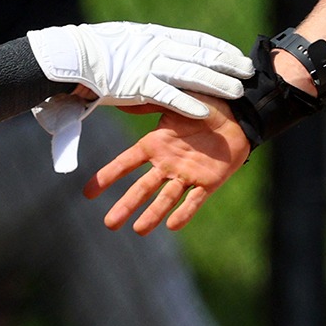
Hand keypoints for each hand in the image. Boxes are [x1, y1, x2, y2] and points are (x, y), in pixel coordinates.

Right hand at [28, 23, 253, 118]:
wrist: (70, 55)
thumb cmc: (93, 51)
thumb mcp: (125, 41)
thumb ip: (144, 49)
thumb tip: (157, 53)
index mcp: (155, 36)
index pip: (195, 40)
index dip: (217, 48)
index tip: (235, 53)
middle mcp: (157, 48)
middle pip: (201, 55)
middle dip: (227, 63)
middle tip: (248, 71)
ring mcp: (148, 66)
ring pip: (192, 75)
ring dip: (217, 83)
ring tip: (238, 92)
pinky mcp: (137, 86)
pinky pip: (169, 97)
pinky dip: (189, 104)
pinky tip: (207, 112)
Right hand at [83, 99, 251, 233]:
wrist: (237, 114)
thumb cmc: (205, 104)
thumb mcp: (174, 101)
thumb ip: (148, 105)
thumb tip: (120, 95)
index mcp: (155, 145)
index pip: (126, 163)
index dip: (107, 177)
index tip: (88, 193)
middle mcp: (167, 164)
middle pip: (142, 188)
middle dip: (126, 205)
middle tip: (109, 224)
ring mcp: (187, 174)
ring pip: (165, 198)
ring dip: (152, 214)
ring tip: (139, 230)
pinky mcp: (208, 182)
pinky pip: (194, 200)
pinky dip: (184, 213)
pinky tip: (172, 226)